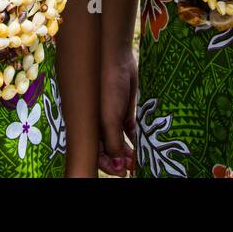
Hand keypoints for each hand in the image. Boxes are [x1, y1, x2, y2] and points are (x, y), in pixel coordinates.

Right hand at [98, 47, 136, 175]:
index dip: (107, 165)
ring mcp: (111, 117)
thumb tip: (120, 167)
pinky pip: (129, 130)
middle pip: (108, 150)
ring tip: (141, 159)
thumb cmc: (107, 87)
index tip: (122, 172)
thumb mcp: (109, 119)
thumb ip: (113, 144)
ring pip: (120, 141)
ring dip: (129, 152)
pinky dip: (135, 139)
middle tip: (134, 168)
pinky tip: (143, 146)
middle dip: (120, 161)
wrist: (116, 59)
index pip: (95, 154)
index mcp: (89, 128)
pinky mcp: (124, 110)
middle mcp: (98, 125)